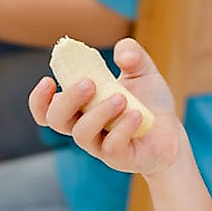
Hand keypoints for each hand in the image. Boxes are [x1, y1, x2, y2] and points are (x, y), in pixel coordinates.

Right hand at [29, 38, 186, 177]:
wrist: (171, 134)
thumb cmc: (149, 104)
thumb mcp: (143, 72)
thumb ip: (133, 56)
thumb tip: (122, 53)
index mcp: (80, 109)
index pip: (46, 110)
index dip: (40, 99)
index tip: (48, 80)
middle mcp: (83, 128)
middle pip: (56, 120)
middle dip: (67, 100)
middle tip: (88, 83)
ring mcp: (98, 145)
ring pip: (82, 133)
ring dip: (98, 113)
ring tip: (121, 98)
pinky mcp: (118, 157)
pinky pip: (111, 146)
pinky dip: (122, 128)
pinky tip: (137, 115)